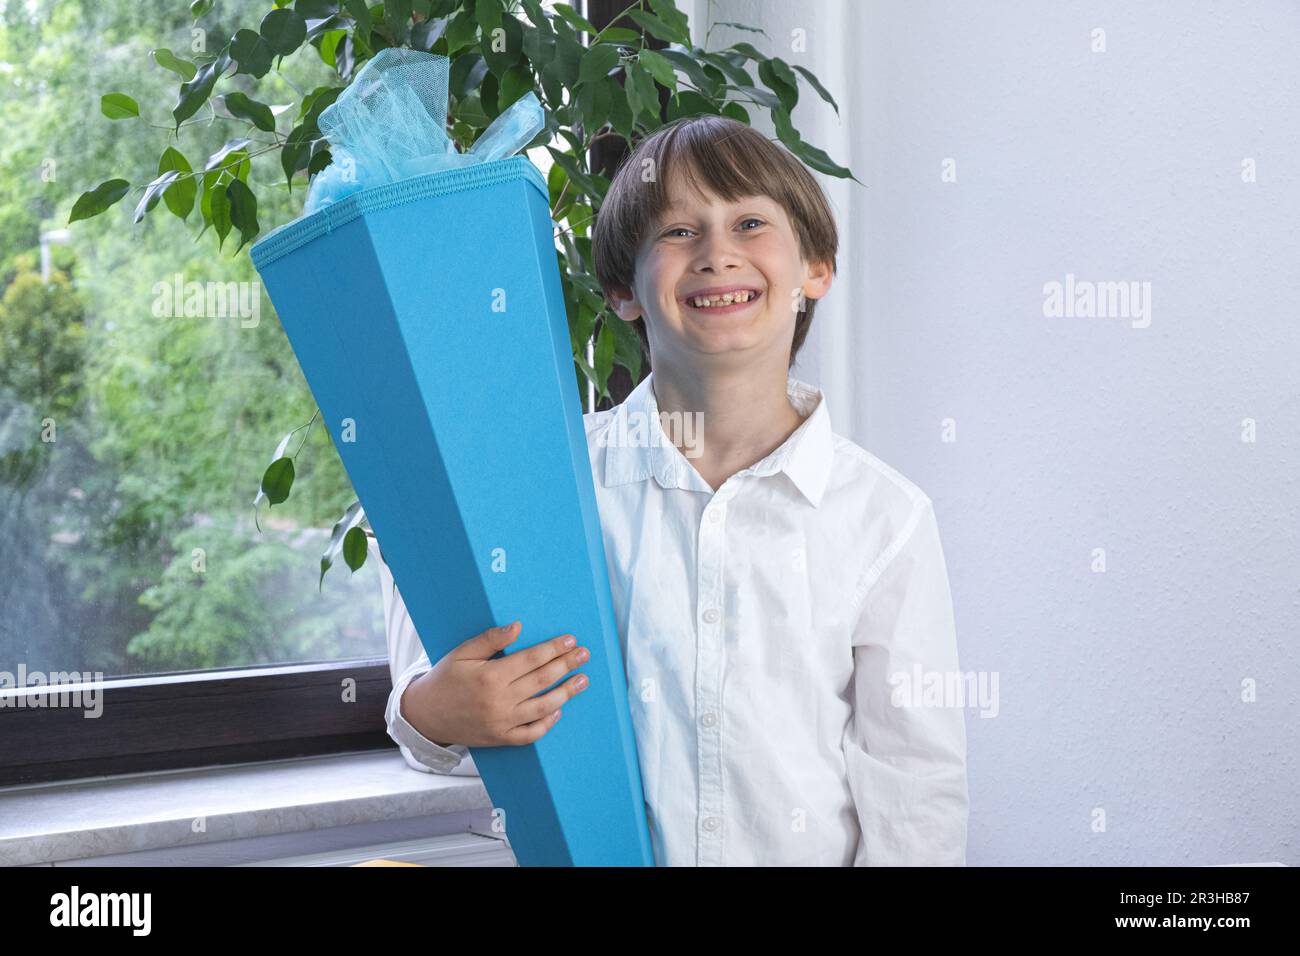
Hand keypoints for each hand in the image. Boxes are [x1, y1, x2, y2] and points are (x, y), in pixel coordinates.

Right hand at [399, 621, 590, 747]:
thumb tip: (518, 626)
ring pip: (543, 707)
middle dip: (567, 665)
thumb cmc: (446, 678)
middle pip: (542, 680)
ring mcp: (501, 722)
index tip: (571, 640)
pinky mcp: (501, 739)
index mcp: (490, 676)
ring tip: (582, 680)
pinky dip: (547, 723)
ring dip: (566, 693)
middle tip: (584, 655)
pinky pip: (531, 734)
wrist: (426, 715)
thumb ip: (490, 639)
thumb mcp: (462, 653)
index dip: (554, 649)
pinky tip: (559, 710)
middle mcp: (499, 700)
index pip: (531, 659)